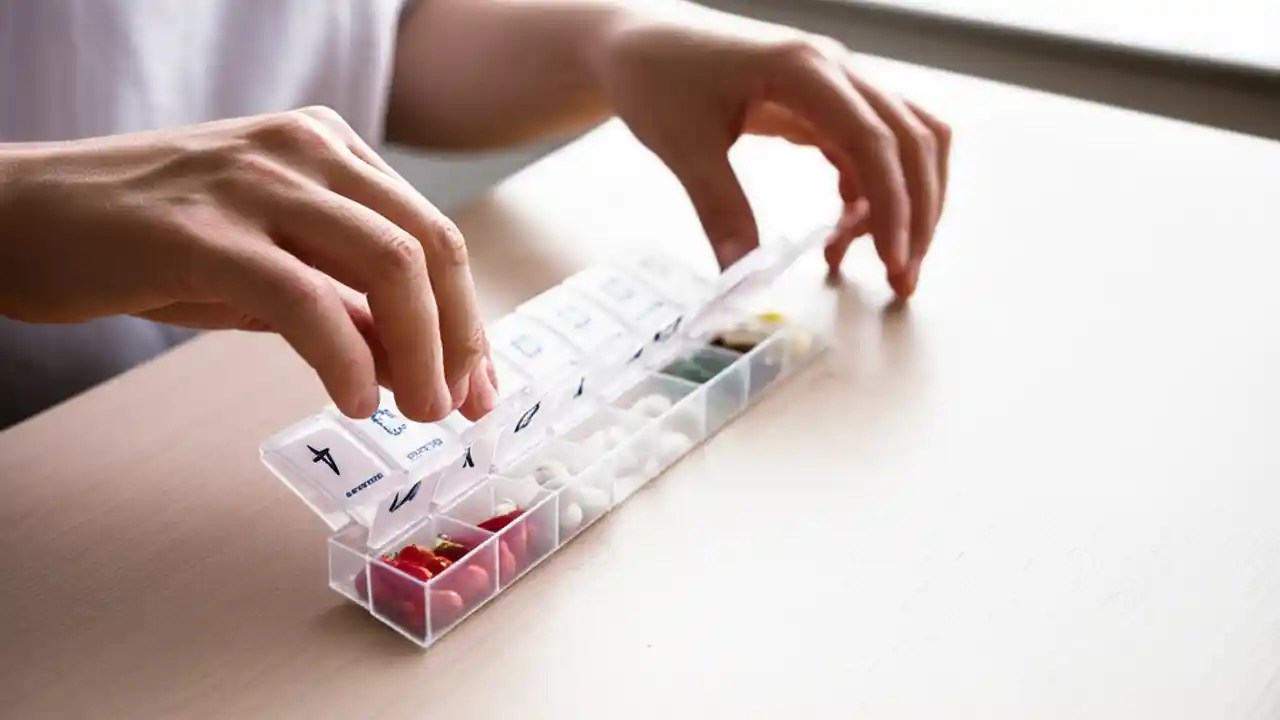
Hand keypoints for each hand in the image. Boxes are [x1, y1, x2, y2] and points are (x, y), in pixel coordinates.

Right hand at [0, 106, 496, 421]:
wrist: (20, 217)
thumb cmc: (149, 244)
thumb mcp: (268, 268)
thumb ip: (347, 305)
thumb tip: (423, 367)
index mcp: (327, 147)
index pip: (431, 233)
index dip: (467, 318)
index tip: (479, 385)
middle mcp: (303, 151)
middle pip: (429, 245)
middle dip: (460, 338)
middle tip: (460, 408)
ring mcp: (254, 186)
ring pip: (388, 263)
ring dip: (422, 351)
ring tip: (420, 411)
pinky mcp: (202, 233)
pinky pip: (306, 298)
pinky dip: (347, 356)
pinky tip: (356, 399)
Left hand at [594, 11, 950, 296]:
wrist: (638, 40)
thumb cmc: (656, 74)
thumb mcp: (683, 147)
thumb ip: (720, 210)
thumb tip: (743, 276)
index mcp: (803, 67)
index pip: (874, 139)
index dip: (893, 203)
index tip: (892, 260)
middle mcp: (833, 68)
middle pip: (910, 139)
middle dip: (917, 211)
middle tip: (903, 277)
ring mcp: (834, 83)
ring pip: (904, 141)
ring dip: (906, 201)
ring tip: (882, 262)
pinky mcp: (824, 102)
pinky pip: (871, 147)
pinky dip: (872, 192)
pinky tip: (842, 232)